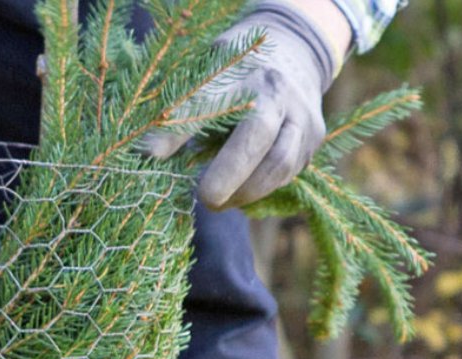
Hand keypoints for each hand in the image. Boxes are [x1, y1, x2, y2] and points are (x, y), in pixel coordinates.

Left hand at [148, 3, 340, 210]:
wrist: (294, 52)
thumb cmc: (235, 71)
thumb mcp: (207, 73)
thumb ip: (181, 108)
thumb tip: (146, 155)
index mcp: (238, 69)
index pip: (206, 99)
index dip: (177, 128)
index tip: (149, 154)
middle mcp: (274, 89)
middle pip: (257, 132)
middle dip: (228, 173)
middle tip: (204, 198)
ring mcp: (300, 113)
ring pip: (280, 162)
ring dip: (247, 191)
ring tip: (220, 202)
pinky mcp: (314, 138)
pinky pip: (289, 174)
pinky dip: (262, 190)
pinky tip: (241, 193)